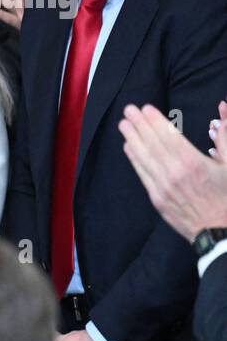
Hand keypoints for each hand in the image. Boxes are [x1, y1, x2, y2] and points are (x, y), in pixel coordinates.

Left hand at [118, 102, 226, 240]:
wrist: (220, 232)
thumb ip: (225, 137)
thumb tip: (221, 112)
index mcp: (194, 163)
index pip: (168, 136)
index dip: (155, 121)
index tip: (145, 108)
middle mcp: (174, 173)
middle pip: (152, 144)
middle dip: (139, 125)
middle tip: (128, 110)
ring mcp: (163, 187)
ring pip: (143, 158)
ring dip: (131, 139)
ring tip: (123, 124)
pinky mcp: (157, 199)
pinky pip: (142, 174)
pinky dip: (134, 159)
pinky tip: (128, 147)